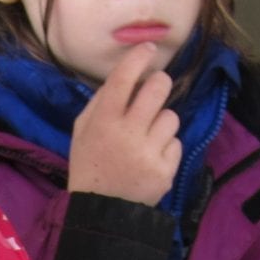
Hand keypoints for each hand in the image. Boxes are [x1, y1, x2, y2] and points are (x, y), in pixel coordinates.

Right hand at [67, 44, 180, 205]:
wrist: (102, 211)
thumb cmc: (90, 164)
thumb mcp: (82, 130)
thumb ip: (101, 101)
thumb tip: (128, 73)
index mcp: (103, 121)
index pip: (124, 78)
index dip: (139, 57)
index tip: (149, 48)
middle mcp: (128, 134)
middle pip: (159, 89)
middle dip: (160, 83)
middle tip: (156, 88)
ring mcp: (149, 153)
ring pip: (171, 117)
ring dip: (162, 122)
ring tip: (147, 137)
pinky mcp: (166, 170)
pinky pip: (176, 143)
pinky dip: (166, 147)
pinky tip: (151, 158)